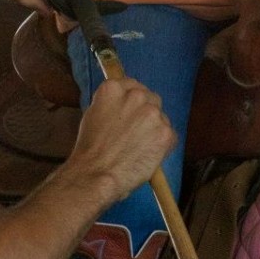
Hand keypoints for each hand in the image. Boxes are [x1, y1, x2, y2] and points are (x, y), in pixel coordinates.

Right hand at [67, 78, 175, 201]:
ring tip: (139, 146)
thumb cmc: (90, 148)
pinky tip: (147, 155)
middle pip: (150, 97)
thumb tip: (124, 104)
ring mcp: (152, 113)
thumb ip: (112, 103)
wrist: (96, 173)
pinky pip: (169, 135)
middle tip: (135, 131)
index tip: (130, 111)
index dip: (131, 100)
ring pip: (161, 116)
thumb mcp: (94, 113)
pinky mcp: (165, 133)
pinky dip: (162, 145)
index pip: (131, 84)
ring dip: (154, 128)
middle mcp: (135, 95)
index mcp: (114, 88)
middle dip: (145, 112)